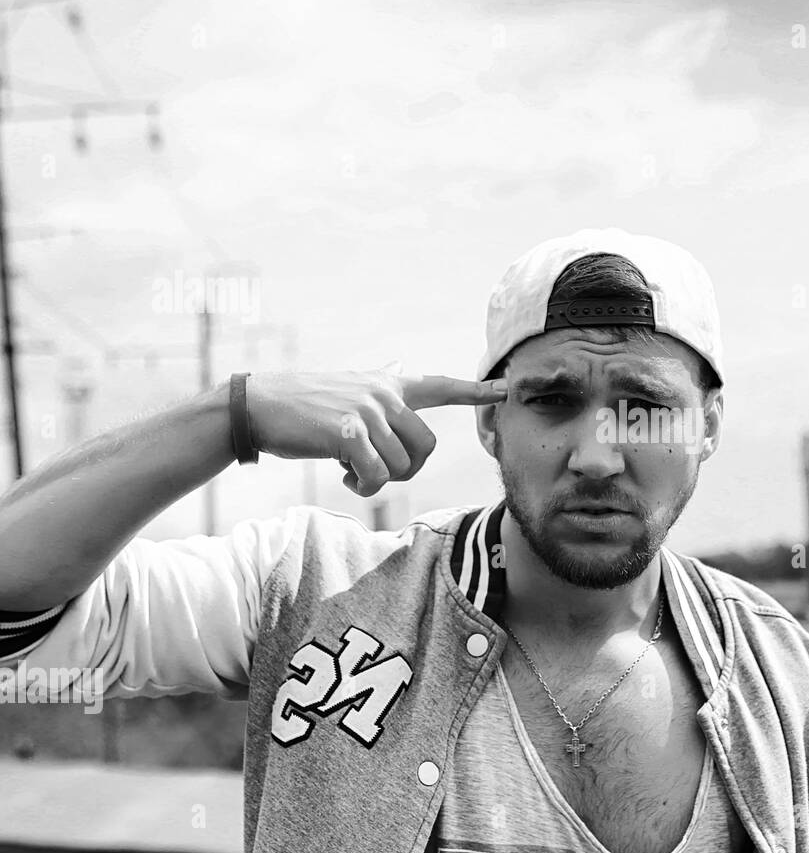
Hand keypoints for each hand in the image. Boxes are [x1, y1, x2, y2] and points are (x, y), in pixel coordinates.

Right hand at [245, 367, 506, 495]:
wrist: (258, 407)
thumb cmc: (304, 404)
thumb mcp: (350, 386)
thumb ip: (382, 384)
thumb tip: (401, 366)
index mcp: (389, 384)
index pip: (441, 386)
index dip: (475, 392)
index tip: (506, 389)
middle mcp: (384, 394)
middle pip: (427, 446)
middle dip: (407, 469)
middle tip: (376, 470)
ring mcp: (367, 411)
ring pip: (402, 466)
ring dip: (379, 480)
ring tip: (353, 469)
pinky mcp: (348, 432)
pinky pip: (377, 477)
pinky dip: (364, 486)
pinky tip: (345, 476)